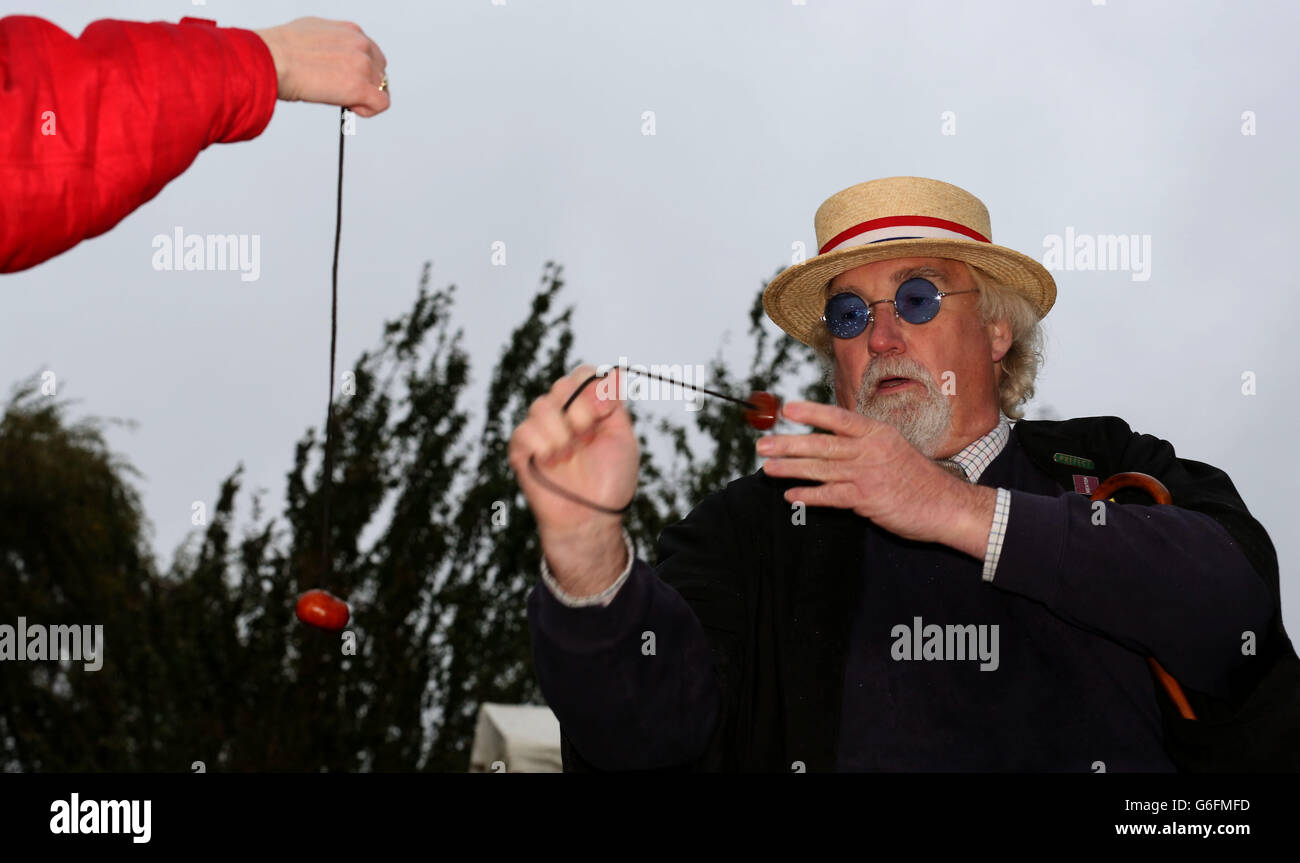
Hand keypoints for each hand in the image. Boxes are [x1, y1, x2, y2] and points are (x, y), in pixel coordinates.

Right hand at [254, 18, 390, 116]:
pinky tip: (351, 107)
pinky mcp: (360, 87)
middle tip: (344, 92)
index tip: (347, 78)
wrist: (274, 59)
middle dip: (365, 83)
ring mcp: (363, 66)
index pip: (370, 54)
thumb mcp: (312, 33)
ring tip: (341, 99)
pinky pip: (381, 104)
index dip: (360, 70)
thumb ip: (330, 43)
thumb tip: (330, 57)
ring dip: (364, 97)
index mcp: (351, 31)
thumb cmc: (281, 50)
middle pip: (379, 71)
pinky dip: (368, 110)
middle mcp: (361, 45)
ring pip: (381, 88)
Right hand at [507, 365, 638, 593]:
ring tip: (570, 455)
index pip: (582, 376)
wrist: (591, 519)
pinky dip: (542, 445)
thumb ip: (616, 404)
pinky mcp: (522, 451)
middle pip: (561, 385)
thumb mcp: (623, 438)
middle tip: (588, 435)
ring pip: (541, 406)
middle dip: (579, 409)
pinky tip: (553, 461)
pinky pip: (524, 431)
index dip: (593, 386)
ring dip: (561, 431)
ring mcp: (542, 433)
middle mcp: (563, 417)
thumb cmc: (609, 483)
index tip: (604, 410)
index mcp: (588, 410)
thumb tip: (614, 373)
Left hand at [756, 401, 995, 557]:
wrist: (946, 506)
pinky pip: (831, 496)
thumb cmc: (918, 478)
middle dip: (788, 444)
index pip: (840, 418)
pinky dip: (809, 496)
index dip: (812, 413)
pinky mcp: (867, 500)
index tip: (788, 409)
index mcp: (878, 433)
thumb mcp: (895, 449)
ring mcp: (868, 475)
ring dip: (791, 469)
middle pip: (822, 444)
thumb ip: (865, 444)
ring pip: (821, 470)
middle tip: (762, 445)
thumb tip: (833, 441)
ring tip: (768, 468)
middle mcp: (871, 450)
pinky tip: (792, 496)